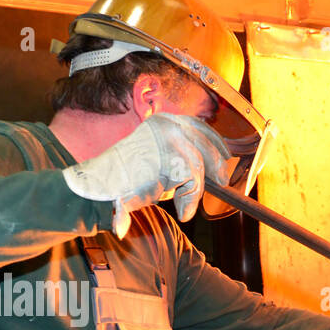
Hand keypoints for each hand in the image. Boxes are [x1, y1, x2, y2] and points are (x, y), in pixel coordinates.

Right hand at [62, 113, 231, 238]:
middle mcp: (168, 125)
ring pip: (198, 166)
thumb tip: (213, 165)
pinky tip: (179, 209)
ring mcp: (170, 140)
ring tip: (181, 204)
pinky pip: (194, 183)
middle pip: (205, 143)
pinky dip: (189, 200)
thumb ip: (182, 157)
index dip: (214, 143)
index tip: (225, 157)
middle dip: (216, 163)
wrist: (104, 186)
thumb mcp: (160, 160)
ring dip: (193, 190)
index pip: (198, 127)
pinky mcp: (173, 158)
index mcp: (164, 121)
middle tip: (222, 180)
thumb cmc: (130, 178)